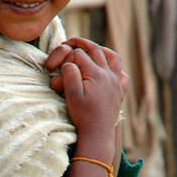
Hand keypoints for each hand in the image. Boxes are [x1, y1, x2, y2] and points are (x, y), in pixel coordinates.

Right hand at [43, 38, 126, 160]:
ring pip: (112, 57)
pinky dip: (115, 69)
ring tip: (93, 50)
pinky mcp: (119, 93)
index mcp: (95, 73)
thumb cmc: (83, 116)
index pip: (79, 54)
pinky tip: (109, 71)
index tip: (55, 64)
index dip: (65, 56)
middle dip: (82, 43)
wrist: (98, 135)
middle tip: (71, 41)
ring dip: (102, 51)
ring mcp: (115, 82)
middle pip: (95, 50)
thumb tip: (69, 62)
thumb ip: (69, 74)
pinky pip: (122, 74)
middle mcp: (108, 74)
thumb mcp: (71, 94)